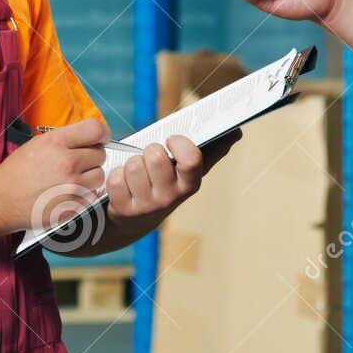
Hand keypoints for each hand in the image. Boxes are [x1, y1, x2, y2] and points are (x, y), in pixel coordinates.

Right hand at [0, 117, 106, 230]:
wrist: (1, 201)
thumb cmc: (17, 173)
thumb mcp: (37, 144)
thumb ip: (65, 139)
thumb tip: (90, 137)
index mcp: (56, 142)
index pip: (95, 129)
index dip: (101, 133)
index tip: (100, 138)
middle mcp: (67, 162)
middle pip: (101, 154)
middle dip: (92, 158)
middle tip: (77, 164)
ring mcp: (72, 187)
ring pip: (100, 177)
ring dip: (90, 178)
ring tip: (71, 180)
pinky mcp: (73, 206)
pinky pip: (92, 197)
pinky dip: (84, 196)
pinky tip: (67, 194)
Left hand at [104, 132, 237, 222]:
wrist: (135, 220)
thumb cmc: (164, 184)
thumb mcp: (187, 172)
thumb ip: (211, 151)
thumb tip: (236, 132)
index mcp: (190, 184)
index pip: (192, 160)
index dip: (180, 144)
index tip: (172, 139)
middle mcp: (171, 198)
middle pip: (156, 156)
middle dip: (149, 149)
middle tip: (150, 159)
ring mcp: (148, 206)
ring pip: (133, 165)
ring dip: (131, 164)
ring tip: (136, 174)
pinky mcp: (124, 211)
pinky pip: (116, 178)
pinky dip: (116, 176)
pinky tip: (123, 185)